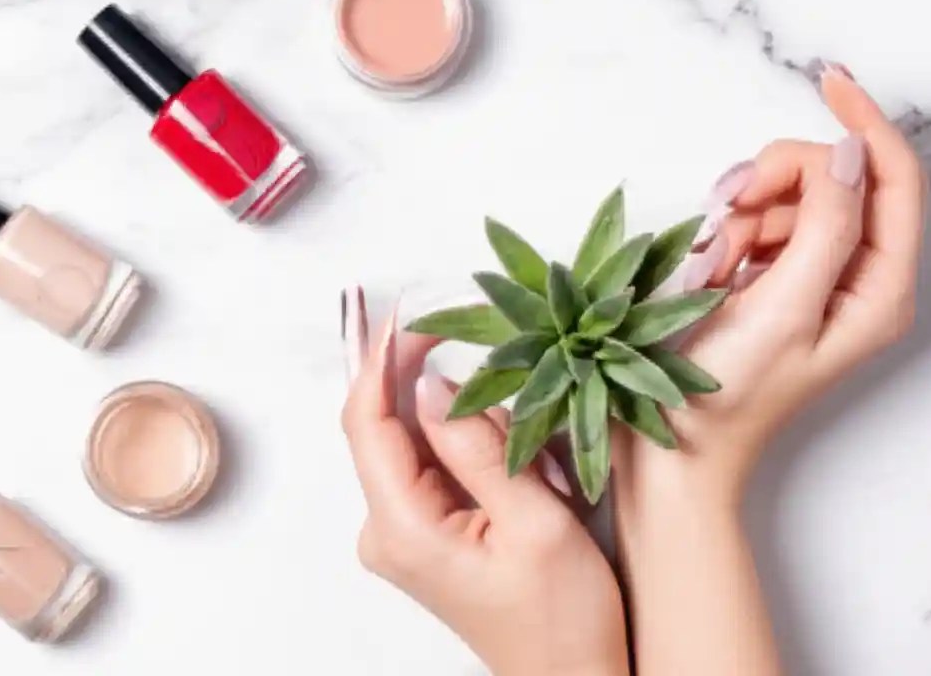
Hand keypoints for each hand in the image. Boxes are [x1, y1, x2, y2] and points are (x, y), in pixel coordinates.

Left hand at [340, 288, 629, 675]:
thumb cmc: (563, 618)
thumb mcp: (535, 523)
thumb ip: (479, 448)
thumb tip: (435, 385)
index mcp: (404, 528)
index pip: (367, 422)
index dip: (381, 359)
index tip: (407, 312)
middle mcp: (386, 532)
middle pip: (384, 427)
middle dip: (424, 376)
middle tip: (471, 333)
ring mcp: (402, 536)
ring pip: (412, 443)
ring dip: (457, 414)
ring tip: (518, 421)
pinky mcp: (424, 537)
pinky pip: (431, 468)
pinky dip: (464, 443)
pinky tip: (511, 447)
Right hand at [629, 60, 927, 501]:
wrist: (675, 452)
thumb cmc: (727, 396)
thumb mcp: (783, 307)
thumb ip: (825, 227)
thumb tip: (848, 157)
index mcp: (879, 291)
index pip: (894, 179)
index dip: (865, 124)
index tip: (826, 82)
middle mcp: (857, 281)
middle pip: (834, 181)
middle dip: (778, 181)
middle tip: (727, 207)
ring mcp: (814, 281)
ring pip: (790, 199)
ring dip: (743, 214)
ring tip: (710, 264)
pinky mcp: (775, 282)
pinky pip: (760, 224)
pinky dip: (728, 234)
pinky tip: (708, 270)